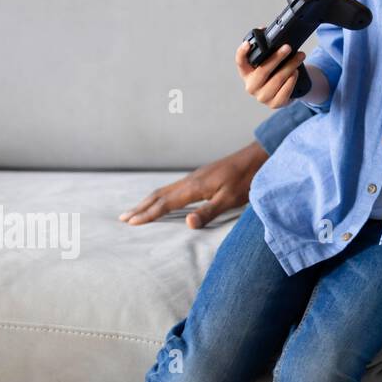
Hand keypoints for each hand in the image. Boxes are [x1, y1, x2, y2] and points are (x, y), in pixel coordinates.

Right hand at [118, 141, 266, 228]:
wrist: (258, 157)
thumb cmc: (247, 179)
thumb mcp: (231, 199)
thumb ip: (209, 211)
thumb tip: (186, 224)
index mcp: (195, 187)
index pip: (165, 203)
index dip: (148, 214)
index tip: (130, 223)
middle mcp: (191, 180)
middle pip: (160, 194)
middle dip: (141, 207)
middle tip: (123, 218)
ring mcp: (196, 177)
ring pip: (166, 189)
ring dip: (149, 201)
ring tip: (137, 210)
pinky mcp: (202, 176)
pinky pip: (174, 187)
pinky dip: (162, 196)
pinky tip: (164, 200)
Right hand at [236, 40, 306, 108]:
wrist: (284, 92)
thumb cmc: (275, 73)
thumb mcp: (270, 62)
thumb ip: (268, 49)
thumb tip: (267, 30)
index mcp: (247, 73)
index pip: (240, 62)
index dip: (242, 53)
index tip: (248, 43)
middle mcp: (251, 86)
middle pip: (263, 70)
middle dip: (277, 57)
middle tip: (288, 47)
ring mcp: (262, 97)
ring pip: (277, 79)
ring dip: (290, 66)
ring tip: (299, 57)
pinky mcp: (274, 104)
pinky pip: (285, 91)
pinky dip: (292, 80)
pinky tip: (296, 72)